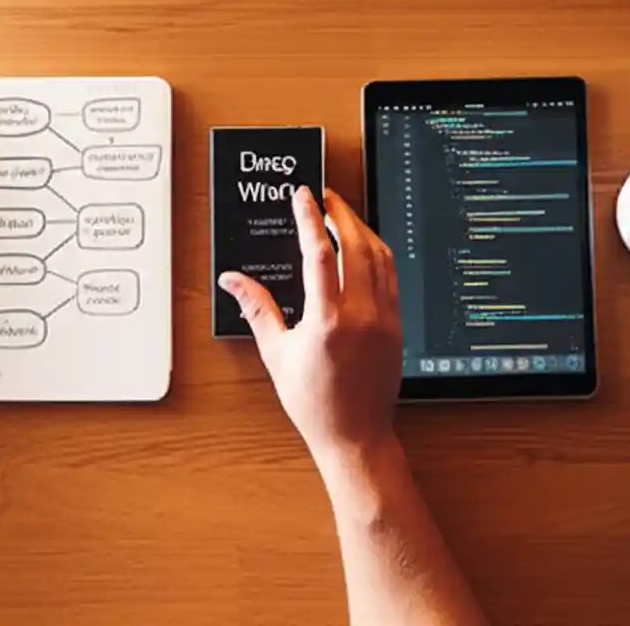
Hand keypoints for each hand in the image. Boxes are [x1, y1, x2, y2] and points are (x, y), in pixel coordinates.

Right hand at [218, 186, 400, 454]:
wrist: (355, 434)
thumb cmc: (314, 402)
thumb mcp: (276, 353)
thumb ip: (256, 309)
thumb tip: (233, 280)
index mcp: (327, 322)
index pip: (319, 253)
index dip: (310, 218)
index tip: (303, 195)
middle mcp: (361, 316)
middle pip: (356, 245)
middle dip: (340, 213)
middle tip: (325, 196)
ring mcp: (384, 319)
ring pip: (380, 256)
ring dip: (361, 228)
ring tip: (343, 215)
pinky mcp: (397, 326)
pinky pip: (392, 276)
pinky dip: (378, 252)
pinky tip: (366, 247)